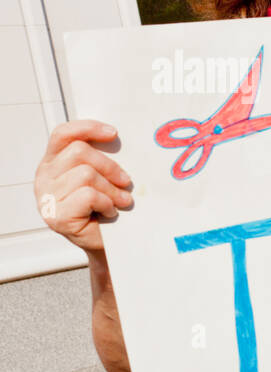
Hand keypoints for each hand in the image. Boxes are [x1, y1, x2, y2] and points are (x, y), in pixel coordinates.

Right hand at [34, 121, 132, 252]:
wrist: (105, 243)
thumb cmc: (103, 207)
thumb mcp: (100, 178)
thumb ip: (99, 159)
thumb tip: (117, 138)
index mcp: (52, 162)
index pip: (62, 134)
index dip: (87, 128)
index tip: (114, 133)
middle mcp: (44, 177)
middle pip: (80, 152)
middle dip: (110, 166)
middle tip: (126, 182)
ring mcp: (47, 197)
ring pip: (86, 174)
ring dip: (112, 189)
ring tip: (120, 201)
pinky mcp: (56, 216)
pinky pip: (89, 195)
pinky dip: (107, 203)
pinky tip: (109, 212)